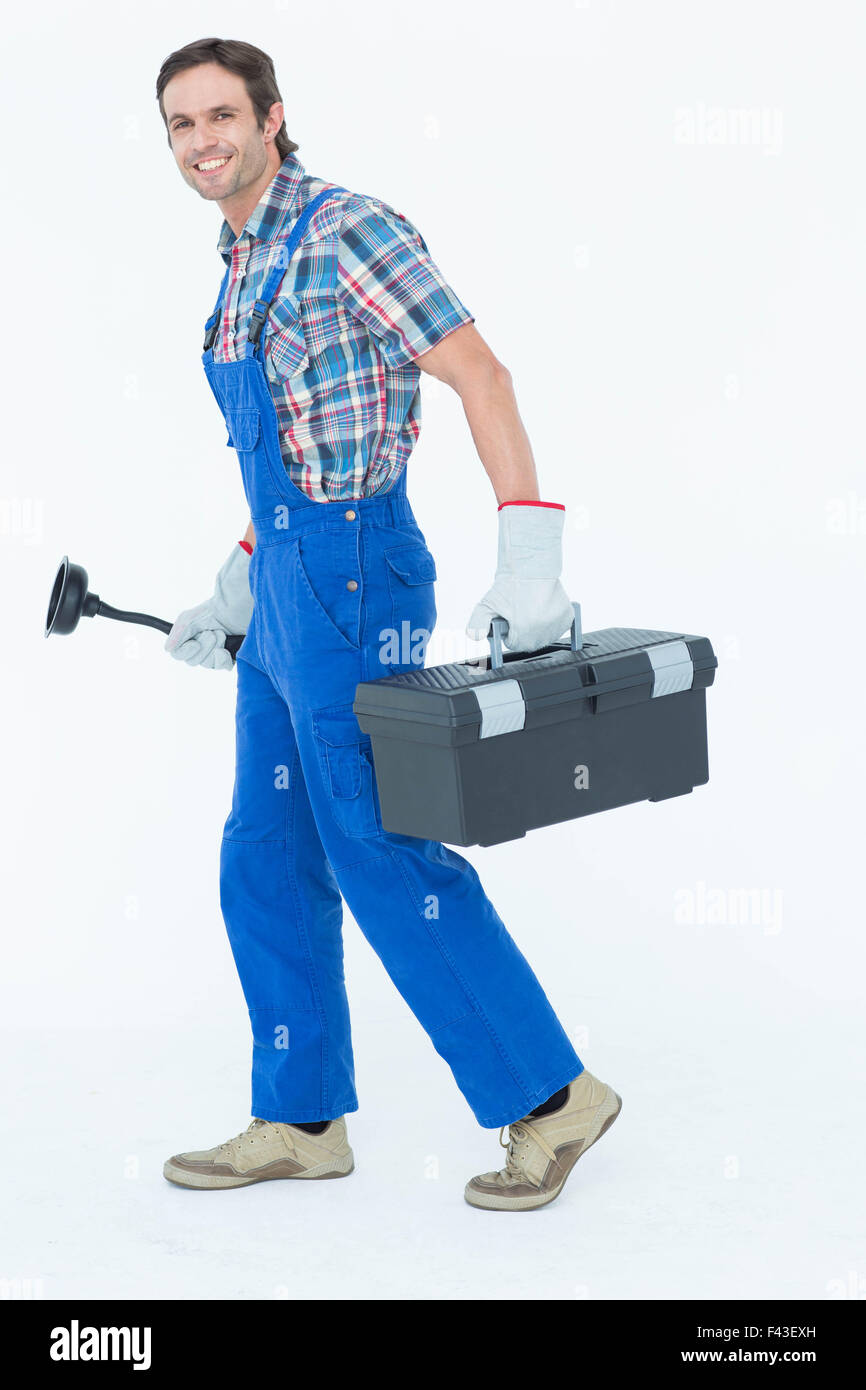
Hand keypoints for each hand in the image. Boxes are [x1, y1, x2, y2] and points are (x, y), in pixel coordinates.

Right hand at [165, 543, 252, 669]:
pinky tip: (228, 651)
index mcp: (194, 631)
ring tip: (224, 635)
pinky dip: (223, 660)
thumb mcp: (196, 614)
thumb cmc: (227, 601)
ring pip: (207, 664)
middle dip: (204, 647)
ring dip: (214, 651)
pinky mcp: (235, 654)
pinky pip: (222, 667)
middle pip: (193, 660)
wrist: (252, 600)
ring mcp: (221, 649)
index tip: (196, 641)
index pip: (179, 652)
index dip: (185, 651)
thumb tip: (167, 649)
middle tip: (216, 633)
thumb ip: (179, 629)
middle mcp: (205, 642)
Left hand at [466, 501, 573, 651]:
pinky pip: (560, 628)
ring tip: (531, 609)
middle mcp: (541, 633)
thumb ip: (477, 624)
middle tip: (520, 613)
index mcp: (522, 634)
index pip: (513, 644)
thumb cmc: (510, 584)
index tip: (509, 621)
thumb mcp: (487, 604)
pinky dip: (553, 621)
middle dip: (523, 631)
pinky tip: (544, 609)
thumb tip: (474, 637)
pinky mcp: (567, 618)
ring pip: (545, 636)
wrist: (531, 565)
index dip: (509, 632)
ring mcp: (555, 626)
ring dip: (538, 628)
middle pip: (530, 643)